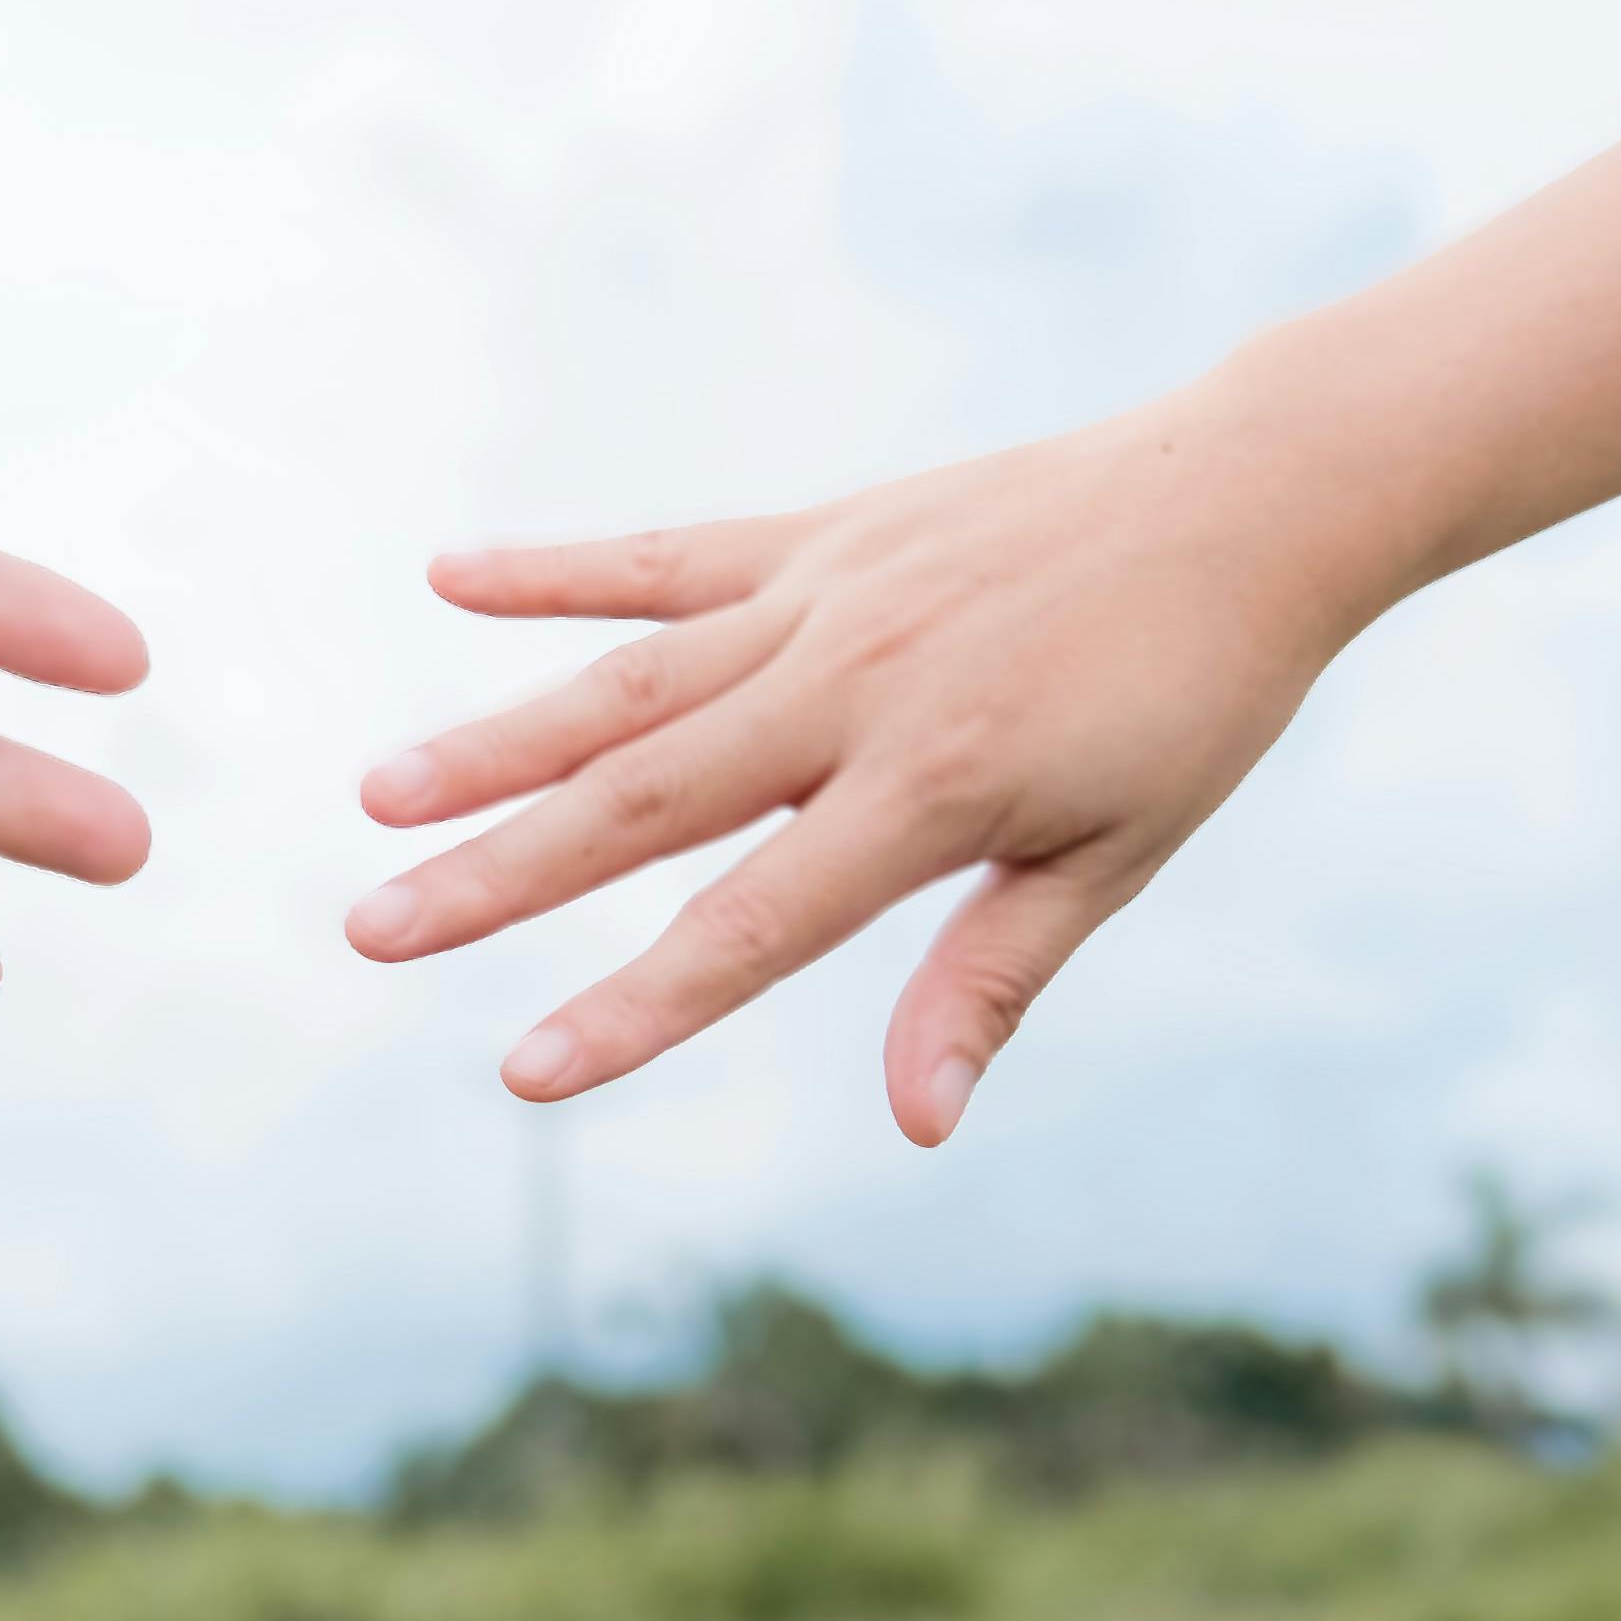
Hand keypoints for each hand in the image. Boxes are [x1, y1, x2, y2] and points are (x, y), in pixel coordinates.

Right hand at [344, 379, 1412, 1142]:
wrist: (1250, 495)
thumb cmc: (1194, 699)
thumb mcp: (1114, 855)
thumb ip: (989, 978)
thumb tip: (916, 1125)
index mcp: (931, 784)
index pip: (751, 923)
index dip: (635, 1007)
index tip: (523, 1073)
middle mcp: (852, 685)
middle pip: (643, 800)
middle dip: (498, 873)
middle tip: (371, 926)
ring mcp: (824, 596)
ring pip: (627, 682)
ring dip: (494, 740)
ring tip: (379, 794)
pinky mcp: (822, 534)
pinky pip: (668, 556)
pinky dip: (559, 569)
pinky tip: (451, 578)